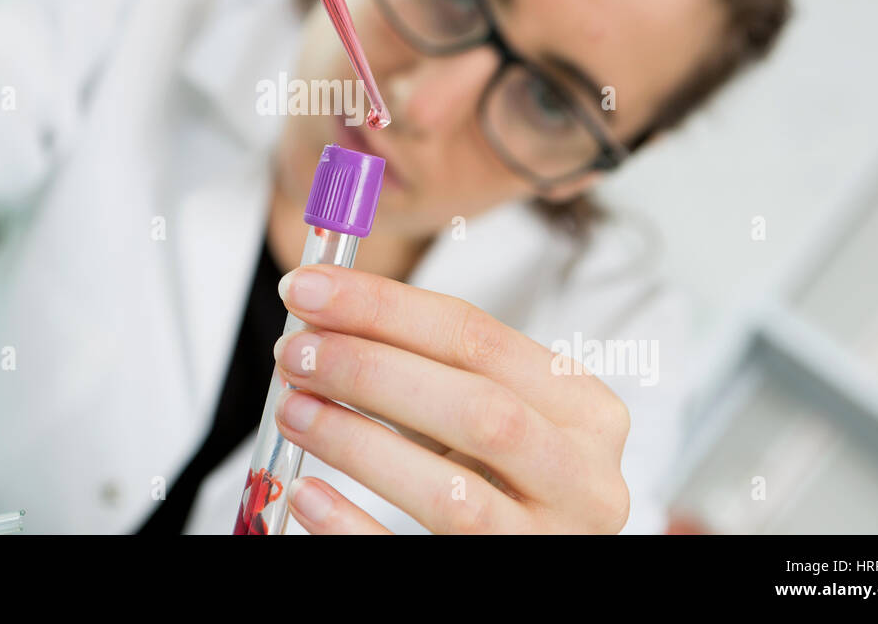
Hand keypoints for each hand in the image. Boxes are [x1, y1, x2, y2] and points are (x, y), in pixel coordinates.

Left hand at [271, 265, 631, 533]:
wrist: (531, 558)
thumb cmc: (501, 472)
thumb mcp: (482, 407)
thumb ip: (422, 364)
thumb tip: (323, 318)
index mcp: (583, 408)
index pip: (479, 338)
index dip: (385, 307)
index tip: (309, 288)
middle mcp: (582, 480)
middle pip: (478, 411)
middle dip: (372, 371)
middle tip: (294, 353)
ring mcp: (547, 543)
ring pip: (454, 496)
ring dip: (358, 444)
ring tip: (294, 412)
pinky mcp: (499, 588)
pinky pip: (415, 561)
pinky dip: (354, 527)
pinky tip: (307, 493)